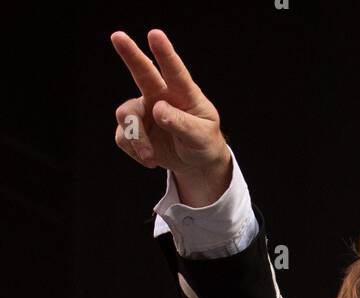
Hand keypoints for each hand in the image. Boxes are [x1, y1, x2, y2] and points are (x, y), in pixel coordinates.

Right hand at [111, 28, 229, 196]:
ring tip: (150, 156)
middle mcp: (160, 95)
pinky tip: (150, 158)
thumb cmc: (203, 142)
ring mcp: (145, 110)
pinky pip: (123, 136)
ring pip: (127, 113)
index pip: (174, 71)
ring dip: (136, 137)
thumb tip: (158, 110)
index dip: (164, 53)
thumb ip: (183, 124)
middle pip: (142, 72)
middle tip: (117, 36)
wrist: (195, 162)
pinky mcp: (134, 128)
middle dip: (130, 54)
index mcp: (183, 93)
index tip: (155, 35)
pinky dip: (134, 151)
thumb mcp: (201, 137)